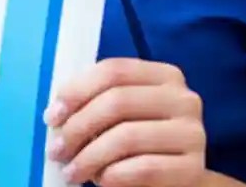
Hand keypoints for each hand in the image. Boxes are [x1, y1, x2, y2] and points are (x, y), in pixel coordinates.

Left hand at [45, 58, 205, 185]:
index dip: (77, 91)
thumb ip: (98, 102)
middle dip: (78, 127)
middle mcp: (184, 99)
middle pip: (118, 101)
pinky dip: (113, 175)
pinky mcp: (192, 168)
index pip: (114, 70)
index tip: (52, 116)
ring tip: (73, 171)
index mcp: (165, 76)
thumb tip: (57, 113)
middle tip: (57, 150)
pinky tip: (102, 180)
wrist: (180, 180)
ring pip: (127, 136)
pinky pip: (143, 168)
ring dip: (89, 157)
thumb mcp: (123, 116)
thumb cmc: (142, 143)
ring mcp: (193, 133)